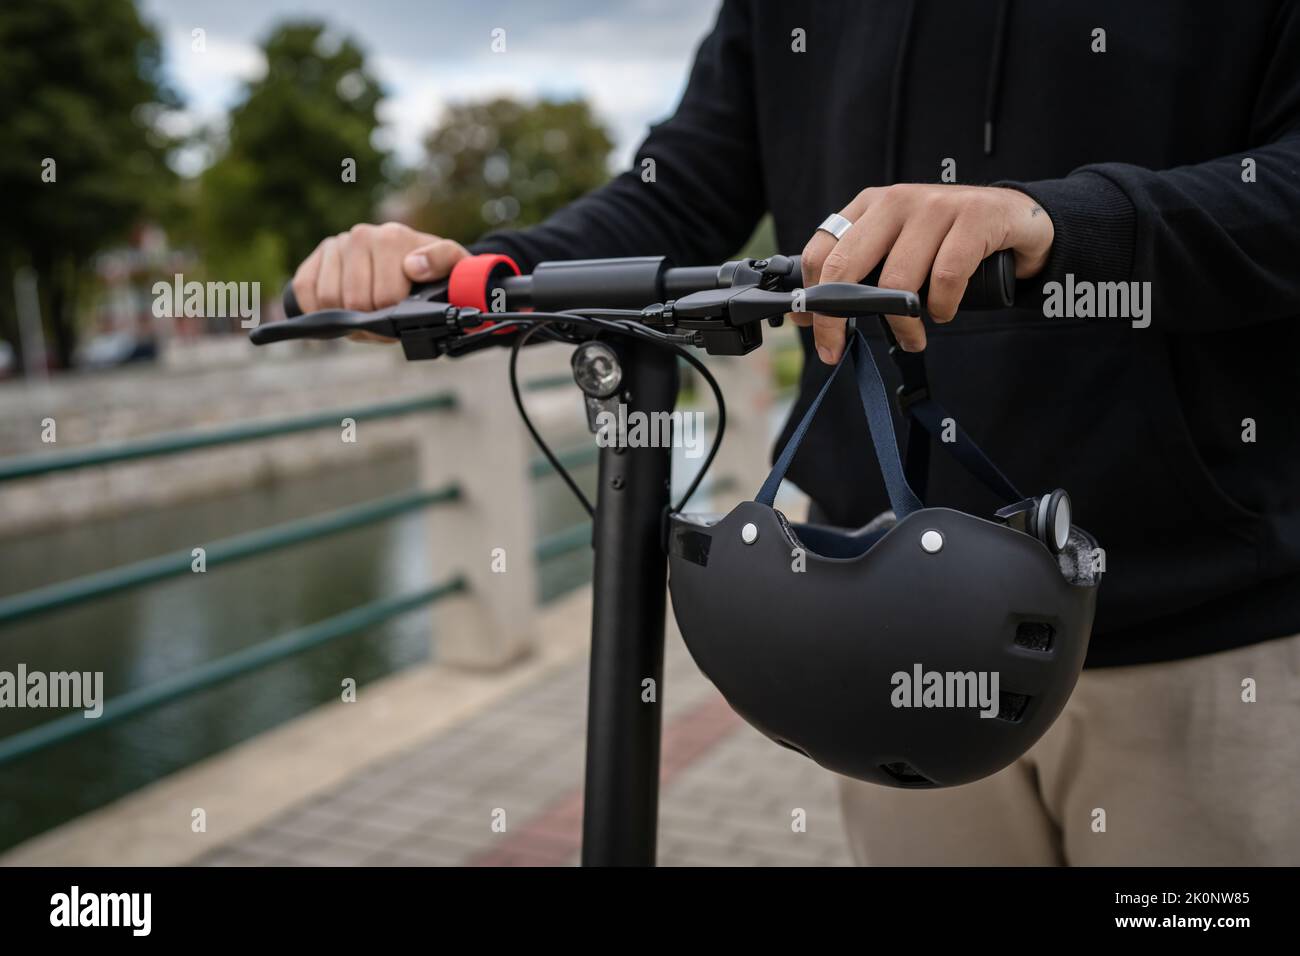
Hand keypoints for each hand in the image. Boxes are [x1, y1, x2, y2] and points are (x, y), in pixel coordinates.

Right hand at [290, 222, 468, 340]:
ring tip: (366, 314)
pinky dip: (316, 309)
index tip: (401, 318)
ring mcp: (337, 244)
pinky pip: (304, 288)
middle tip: (383, 320)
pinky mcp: (318, 256)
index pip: (383, 297)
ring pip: (327, 298)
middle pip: (354, 301)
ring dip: (345, 318)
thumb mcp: (453, 265)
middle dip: (370, 321)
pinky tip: (338, 310)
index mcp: (392, 237)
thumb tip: (413, 266)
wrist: (416, 263)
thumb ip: (443, 260)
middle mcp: (361, 235)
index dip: (392, 318)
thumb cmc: (435, 271)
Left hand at [795, 184, 1053, 360]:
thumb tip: (807, 315)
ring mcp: (935, 206)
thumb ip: (861, 275)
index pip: (820, 252)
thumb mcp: (897, 251)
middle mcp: (896, 201)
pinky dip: (941, 307)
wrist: (1016, 218)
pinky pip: (945, 277)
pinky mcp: (974, 218)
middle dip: (835, 318)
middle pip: (844, 266)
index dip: (811, 298)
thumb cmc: (947, 243)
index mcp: (869, 205)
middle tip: (837, 348)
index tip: (816, 333)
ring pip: (896, 279)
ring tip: (912, 336)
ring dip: (901, 323)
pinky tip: (942, 313)